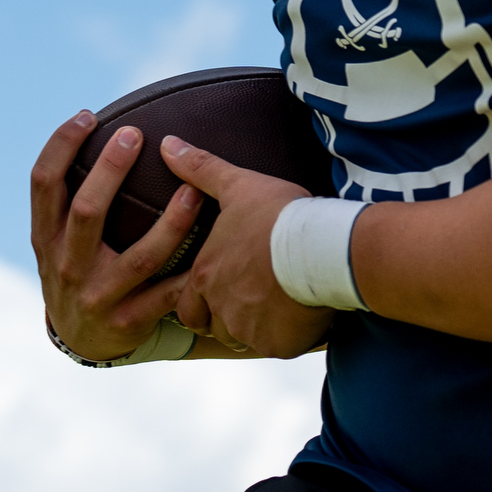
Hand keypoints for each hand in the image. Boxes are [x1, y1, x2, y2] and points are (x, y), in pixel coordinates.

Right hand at [30, 113, 201, 360]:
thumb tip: (99, 130)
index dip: (61, 146)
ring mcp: (98, 295)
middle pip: (87, 210)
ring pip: (140, 256)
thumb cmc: (77, 269)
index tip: (88, 116)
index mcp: (46, 238)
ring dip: (172, 222)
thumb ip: (71, 198)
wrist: (82, 341)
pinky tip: (216, 249)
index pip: (43, 184)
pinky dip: (193, 273)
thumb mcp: (58, 240)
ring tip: (195, 190)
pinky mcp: (129, 321)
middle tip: (135, 134)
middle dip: (110, 170)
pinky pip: (169, 293)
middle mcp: (66, 265)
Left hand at [160, 136, 335, 357]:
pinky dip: (285, 337)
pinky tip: (301, 318)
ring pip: (243, 339)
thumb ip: (201, 169)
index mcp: (205, 275)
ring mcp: (248, 329)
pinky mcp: (277, 344)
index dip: (202, 300)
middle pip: (211, 327)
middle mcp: (219, 308)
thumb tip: (167, 144)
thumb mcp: (238, 186)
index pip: (187, 304)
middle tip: (249, 305)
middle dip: (223, 320)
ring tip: (277, 310)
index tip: (222, 291)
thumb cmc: (279, 215)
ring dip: (254, 328)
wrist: (324, 247)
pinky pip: (276, 347)